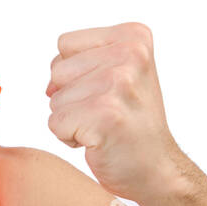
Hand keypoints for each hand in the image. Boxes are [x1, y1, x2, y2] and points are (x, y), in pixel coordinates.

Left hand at [45, 21, 184, 203]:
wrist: (157, 169)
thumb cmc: (132, 123)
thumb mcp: (118, 75)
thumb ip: (79, 63)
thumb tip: (49, 86)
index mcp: (134, 36)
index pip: (65, 44)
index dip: (75, 74)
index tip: (106, 92)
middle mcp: (130, 54)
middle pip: (57, 70)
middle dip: (71, 97)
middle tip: (105, 113)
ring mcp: (118, 83)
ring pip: (55, 99)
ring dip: (71, 119)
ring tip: (104, 126)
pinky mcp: (105, 114)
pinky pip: (56, 122)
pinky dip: (69, 137)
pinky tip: (99, 141)